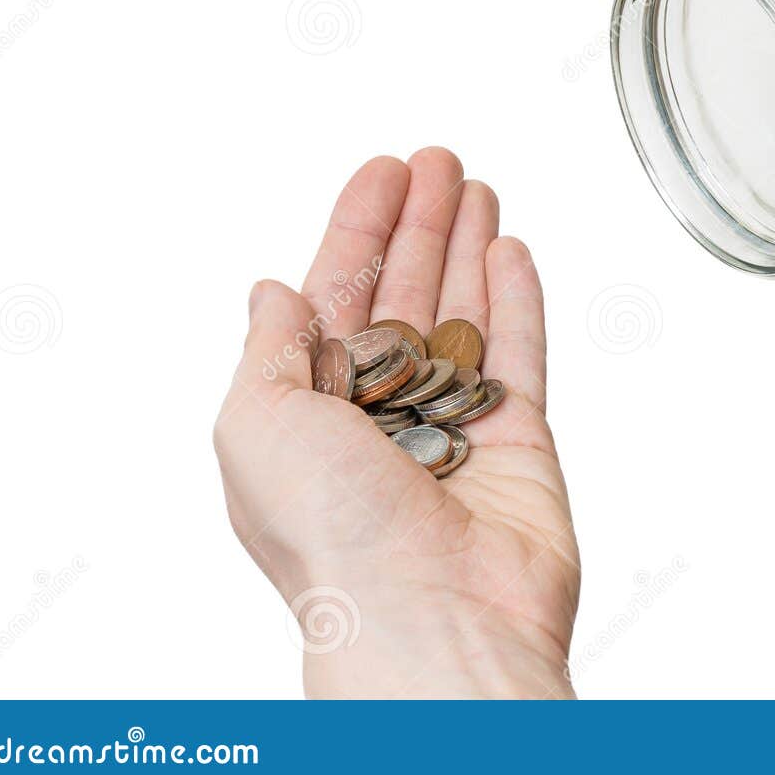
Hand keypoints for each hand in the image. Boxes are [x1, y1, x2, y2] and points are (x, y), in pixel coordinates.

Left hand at [214, 148, 578, 697]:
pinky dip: (517, 298)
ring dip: (468, 245)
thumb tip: (271, 293)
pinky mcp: (519, 442)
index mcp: (309, 413)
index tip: (382, 174)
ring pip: (463, 313)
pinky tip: (513, 252)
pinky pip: (519, 352)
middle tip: (438, 162)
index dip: (356, 230)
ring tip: (478, 188)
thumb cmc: (331, 536)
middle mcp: (380, 416)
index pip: (335, 296)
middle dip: (419, 223)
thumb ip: (269, 348)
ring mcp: (453, 426)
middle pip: (404, 294)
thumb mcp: (255, 423)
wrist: (432, 612)